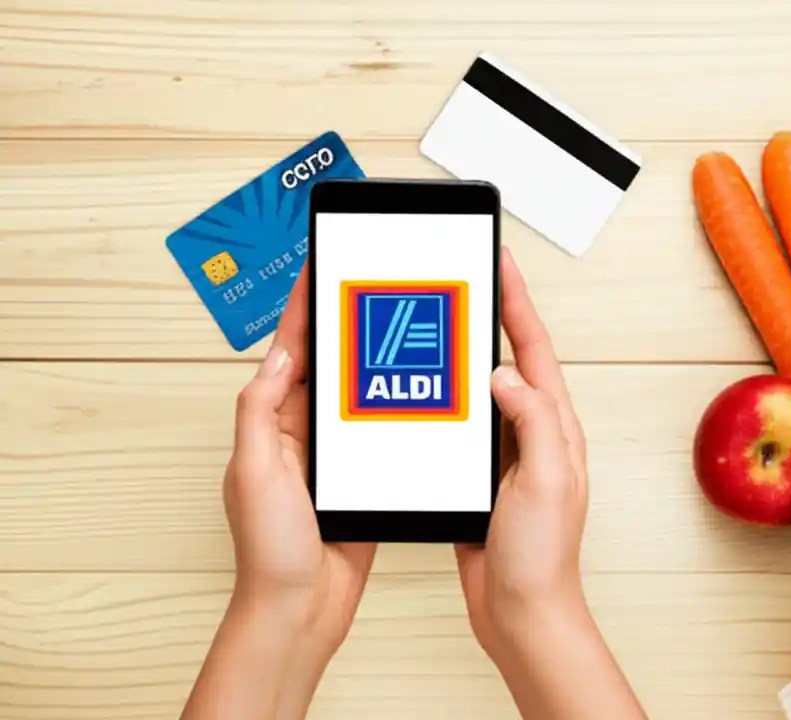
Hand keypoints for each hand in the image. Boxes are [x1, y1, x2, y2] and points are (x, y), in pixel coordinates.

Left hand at [183, 263, 375, 719]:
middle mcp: (298, 434)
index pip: (288, 352)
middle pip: (324, 365)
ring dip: (372, 361)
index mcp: (270, 425)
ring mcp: (330, 455)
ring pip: (353, 394)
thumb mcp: (255, 470)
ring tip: (397, 324)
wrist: (301, 608)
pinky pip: (376, 430)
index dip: (302, 308)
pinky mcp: (359, 477)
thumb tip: (281, 354)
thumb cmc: (270, 550)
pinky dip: (391, 405)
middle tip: (370, 285)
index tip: (320, 267)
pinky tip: (414, 390)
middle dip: (342, 322)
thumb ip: (262, 409)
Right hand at [456, 248, 589, 653]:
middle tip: (460, 280)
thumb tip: (505, 374)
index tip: (501, 261)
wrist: (520, 612)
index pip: (534, 349)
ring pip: (479, 392)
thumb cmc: (542, 555)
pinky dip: (440, 403)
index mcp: (554, 427)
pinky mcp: (479, 477)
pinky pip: (459, 428)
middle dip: (488, 316)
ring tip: (432, 325)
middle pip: (508, 359)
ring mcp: (505, 456)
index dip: (517, 302)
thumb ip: (531, 422)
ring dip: (458, 358)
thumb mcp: (544, 480)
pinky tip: (419, 393)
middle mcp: (532, 435)